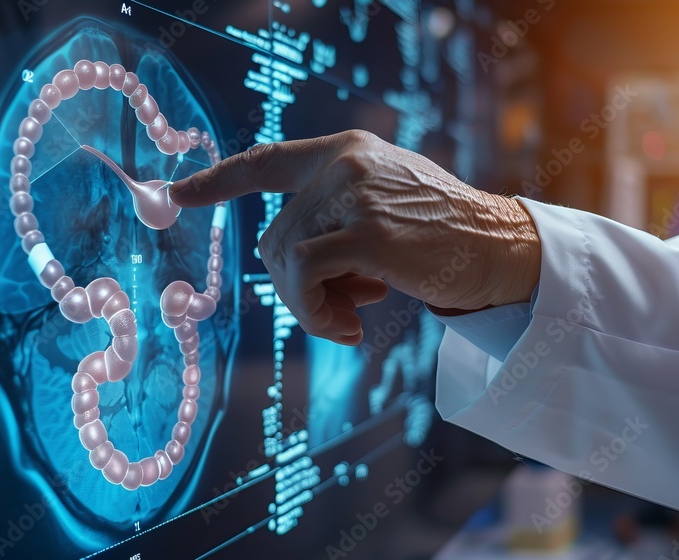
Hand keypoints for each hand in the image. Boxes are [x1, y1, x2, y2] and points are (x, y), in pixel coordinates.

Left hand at [169, 130, 540, 344]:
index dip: (219, 179)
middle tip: (342, 308)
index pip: (268, 161)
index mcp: (347, 151)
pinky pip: (303, 278)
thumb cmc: (443, 236)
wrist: (501, 248)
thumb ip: (336, 213)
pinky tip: (350, 327)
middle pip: (273, 235)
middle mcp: (345, 163)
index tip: (177, 194)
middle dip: (296, 285)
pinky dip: (315, 311)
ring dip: (310, 304)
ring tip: (350, 317)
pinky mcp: (366, 233)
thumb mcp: (386, 204)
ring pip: (284, 260)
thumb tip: (287, 259)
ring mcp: (355, 195)